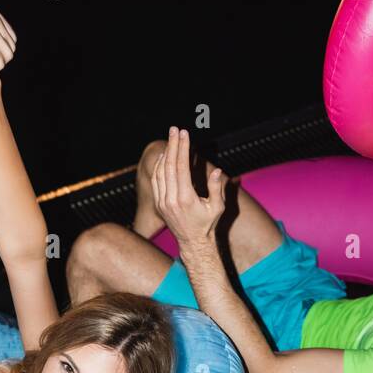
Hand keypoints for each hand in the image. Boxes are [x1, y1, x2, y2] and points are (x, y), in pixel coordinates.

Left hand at [151, 127, 226, 248]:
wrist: (192, 243)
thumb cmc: (207, 224)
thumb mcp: (217, 207)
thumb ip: (216, 188)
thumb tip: (216, 170)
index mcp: (185, 199)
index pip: (181, 167)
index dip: (182, 149)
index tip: (184, 134)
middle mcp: (171, 200)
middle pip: (169, 166)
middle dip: (172, 145)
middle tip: (175, 129)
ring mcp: (162, 202)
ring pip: (160, 172)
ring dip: (165, 153)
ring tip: (171, 139)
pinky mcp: (158, 204)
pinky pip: (156, 181)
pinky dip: (159, 166)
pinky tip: (164, 156)